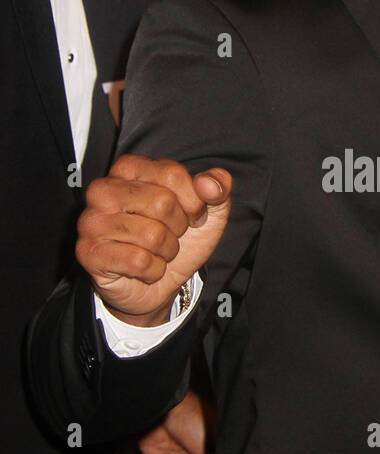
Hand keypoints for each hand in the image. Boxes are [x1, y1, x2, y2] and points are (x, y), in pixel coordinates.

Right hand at [76, 154, 231, 325]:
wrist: (158, 284)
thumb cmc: (176, 239)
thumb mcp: (207, 211)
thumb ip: (217, 188)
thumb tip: (209, 184)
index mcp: (129, 168)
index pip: (172, 174)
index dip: (193, 202)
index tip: (190, 216)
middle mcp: (103, 189)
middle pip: (162, 202)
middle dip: (178, 228)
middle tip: (169, 236)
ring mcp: (91, 221)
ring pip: (152, 234)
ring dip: (166, 251)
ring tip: (156, 252)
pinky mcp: (88, 252)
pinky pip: (138, 261)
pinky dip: (153, 270)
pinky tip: (143, 268)